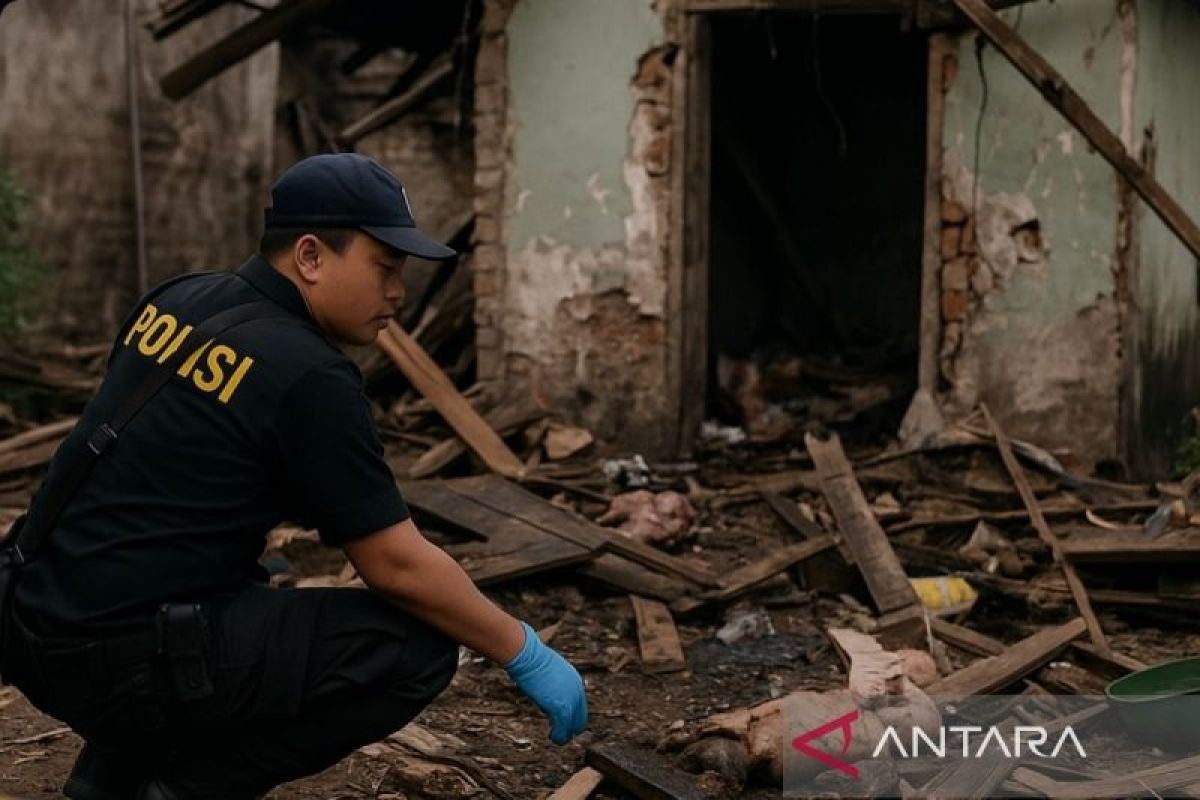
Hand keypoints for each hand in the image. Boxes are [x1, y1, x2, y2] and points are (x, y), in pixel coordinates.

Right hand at [504, 621, 587, 743]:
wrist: (528, 656)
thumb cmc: (532, 661)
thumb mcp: (548, 673)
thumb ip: (553, 686)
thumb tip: (548, 699)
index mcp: (575, 681)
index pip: (579, 706)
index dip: (571, 717)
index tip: (562, 723)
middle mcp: (577, 691)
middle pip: (580, 718)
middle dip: (570, 728)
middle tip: (560, 734)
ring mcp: (570, 699)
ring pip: (573, 726)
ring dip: (564, 734)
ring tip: (556, 738)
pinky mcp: (561, 708)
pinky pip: (563, 729)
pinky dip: (559, 736)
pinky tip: (553, 738)